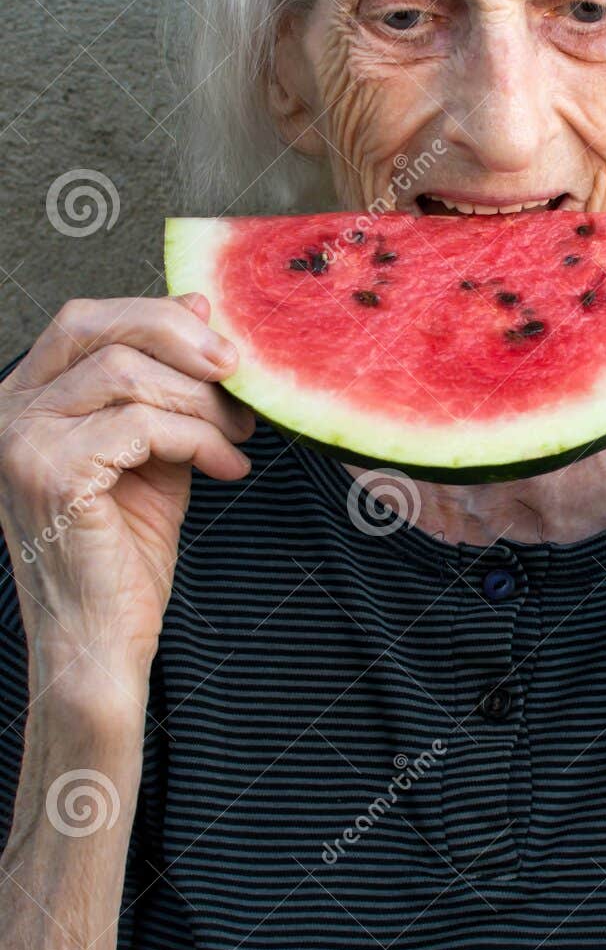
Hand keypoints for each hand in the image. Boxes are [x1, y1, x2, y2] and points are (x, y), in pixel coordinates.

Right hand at [0, 294, 254, 723]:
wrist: (100, 642)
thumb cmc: (122, 554)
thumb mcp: (152, 450)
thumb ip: (167, 384)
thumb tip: (199, 307)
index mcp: (24, 400)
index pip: (86, 320)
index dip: (159, 318)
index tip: (224, 346)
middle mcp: (8, 412)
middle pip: (96, 327)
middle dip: (179, 339)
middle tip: (237, 373)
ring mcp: (22, 442)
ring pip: (127, 375)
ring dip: (201, 402)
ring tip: (237, 437)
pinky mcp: (52, 473)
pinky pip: (142, 426)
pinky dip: (197, 440)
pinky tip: (225, 468)